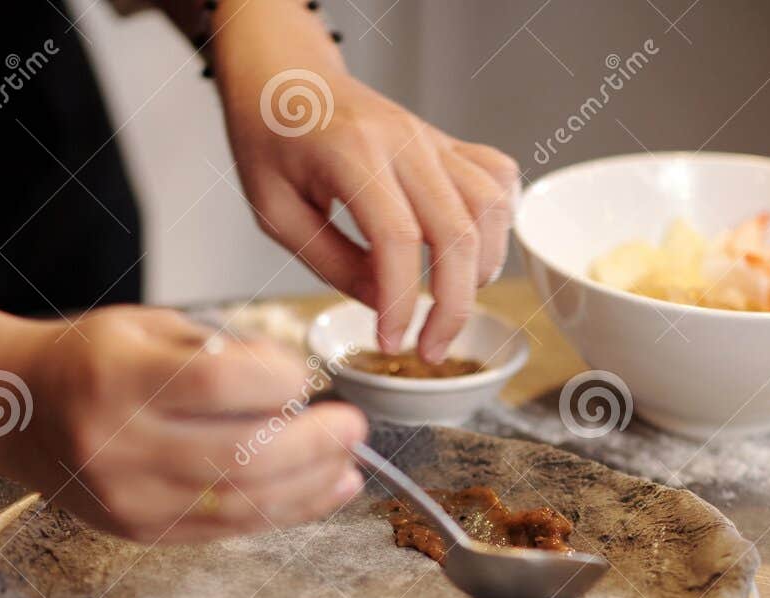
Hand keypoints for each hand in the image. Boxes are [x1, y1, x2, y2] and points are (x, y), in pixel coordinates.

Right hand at [0, 307, 367, 543]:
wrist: (14, 412)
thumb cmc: (88, 360)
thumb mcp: (147, 327)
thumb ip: (221, 352)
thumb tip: (300, 387)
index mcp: (117, 377)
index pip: (218, 383)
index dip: (278, 379)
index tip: (304, 375)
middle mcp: (119, 443)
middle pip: (240, 455)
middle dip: (313, 444)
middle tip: (353, 427)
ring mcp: (130, 497)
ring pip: (242, 502)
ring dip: (310, 485)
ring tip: (349, 465)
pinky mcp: (141, 531)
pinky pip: (228, 528)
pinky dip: (285, 511)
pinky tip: (321, 491)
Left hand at [221, 65, 518, 361]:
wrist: (285, 75)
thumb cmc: (270, 137)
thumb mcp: (274, 211)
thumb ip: (330, 261)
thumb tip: (385, 305)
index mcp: (350, 153)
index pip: (396, 237)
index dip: (402, 301)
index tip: (392, 342)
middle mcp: (402, 141)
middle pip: (457, 231)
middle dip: (453, 306)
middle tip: (431, 349)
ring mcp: (432, 139)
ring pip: (490, 208)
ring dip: (482, 270)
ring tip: (449, 304)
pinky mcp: (447, 143)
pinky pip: (498, 180)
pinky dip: (500, 224)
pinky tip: (474, 253)